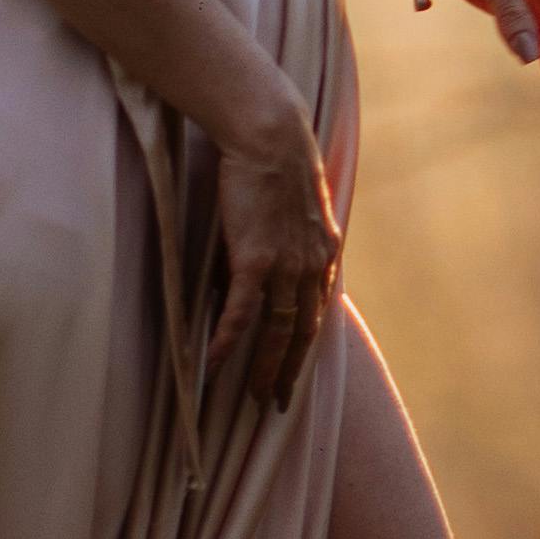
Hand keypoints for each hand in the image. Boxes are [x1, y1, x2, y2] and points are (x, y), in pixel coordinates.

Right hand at [211, 99, 344, 408]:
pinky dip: (229, 343)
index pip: (318, 313)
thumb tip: (268, 265)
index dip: (306, 348)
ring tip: (251, 397)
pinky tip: (214, 367)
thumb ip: (289, 241)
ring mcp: (286, 264)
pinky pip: (241, 313)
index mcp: (325, 253)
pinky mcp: (255, 258)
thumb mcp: (297, 207)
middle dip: (288, 372)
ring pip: (276, 331)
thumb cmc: (277, 162)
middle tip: (275, 403)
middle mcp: (312, 265)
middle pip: (302, 333)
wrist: (270, 135)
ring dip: (262, 368)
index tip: (295, 374)